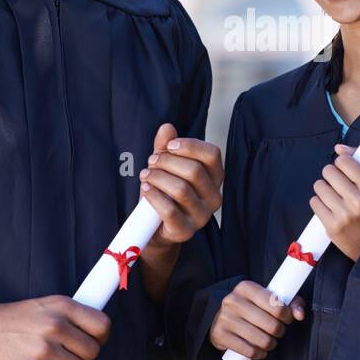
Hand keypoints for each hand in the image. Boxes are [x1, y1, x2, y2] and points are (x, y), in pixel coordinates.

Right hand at [0, 296, 110, 359]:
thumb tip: (98, 331)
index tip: (94, 340)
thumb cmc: (18, 318)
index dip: (102, 337)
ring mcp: (44, 349)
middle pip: (92, 352)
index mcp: (63, 306)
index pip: (102, 325)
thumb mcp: (47, 304)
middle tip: (71, 355)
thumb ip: (71, 314)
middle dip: (84, 356)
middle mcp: (56, 326)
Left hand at [139, 123, 223, 246]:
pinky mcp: (185, 231)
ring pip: (181, 190)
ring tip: (145, 175)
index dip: (190, 145)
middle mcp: (213, 197)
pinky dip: (154, 196)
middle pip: (194, 170)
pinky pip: (170, 211)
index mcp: (214, 178)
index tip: (169, 146)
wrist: (156, 228)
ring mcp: (201, 216)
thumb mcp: (166, 167)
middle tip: (151, 162)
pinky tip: (145, 188)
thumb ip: (166, 147)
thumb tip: (167, 128)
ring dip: (158, 177)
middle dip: (167, 162)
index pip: (212, 154)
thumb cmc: (165, 193)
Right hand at [208, 280, 306, 359]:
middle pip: (272, 325)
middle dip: (280, 331)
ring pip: (262, 340)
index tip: (286, 318)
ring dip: (271, 344)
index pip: (276, 304)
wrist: (220, 317)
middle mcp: (233, 301)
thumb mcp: (267, 298)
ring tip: (270, 341)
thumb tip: (299, 314)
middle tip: (278, 331)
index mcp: (246, 287)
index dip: (287, 315)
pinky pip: (249, 351)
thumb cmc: (251, 307)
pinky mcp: (220, 335)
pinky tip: (260, 350)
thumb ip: (290, 302)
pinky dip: (259, 354)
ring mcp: (225, 318)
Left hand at [309, 143, 359, 261]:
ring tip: (334, 197)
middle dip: (331, 175)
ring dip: (323, 189)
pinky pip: (314, 202)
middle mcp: (359, 201)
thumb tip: (338, 148)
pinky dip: (319, 203)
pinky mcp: (332, 226)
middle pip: (328, 171)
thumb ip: (359, 163)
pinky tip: (329, 208)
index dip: (341, 164)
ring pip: (319, 186)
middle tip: (338, 185)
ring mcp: (344, 215)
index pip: (344, 162)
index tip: (344, 171)